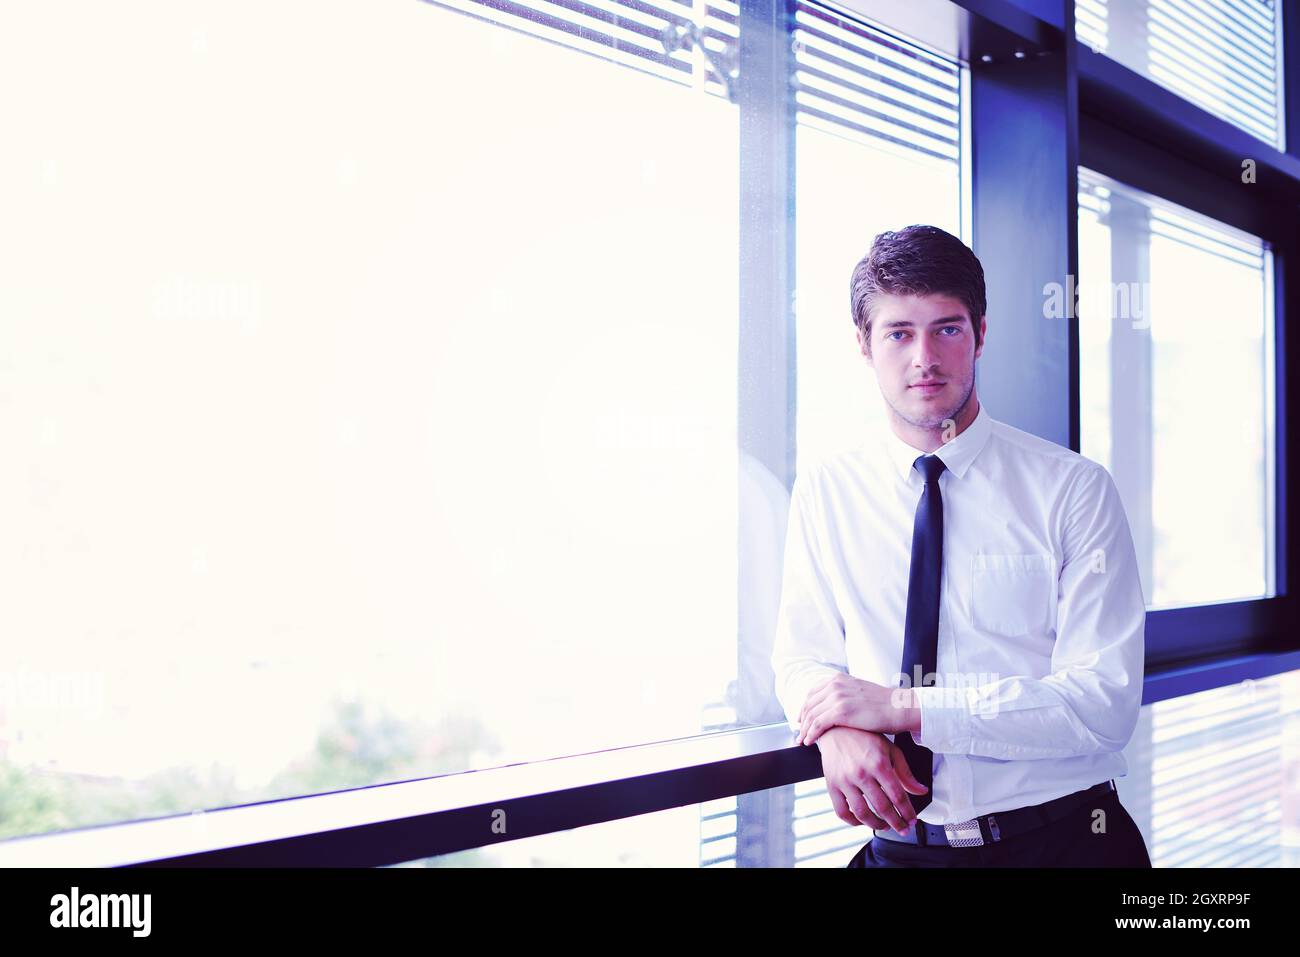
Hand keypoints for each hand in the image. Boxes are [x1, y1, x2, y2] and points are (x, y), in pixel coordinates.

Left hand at [797, 674, 918, 745]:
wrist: (899, 708)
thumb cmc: (883, 704)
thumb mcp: (859, 692)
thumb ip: (844, 695)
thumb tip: (833, 707)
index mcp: (838, 679)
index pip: (812, 693)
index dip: (804, 707)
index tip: (801, 719)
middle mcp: (835, 685)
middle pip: (809, 704)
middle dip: (802, 720)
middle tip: (799, 733)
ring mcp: (837, 697)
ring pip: (811, 715)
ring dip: (804, 730)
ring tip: (802, 741)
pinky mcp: (840, 712)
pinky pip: (817, 725)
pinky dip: (810, 734)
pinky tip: (809, 742)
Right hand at [816, 726, 927, 832]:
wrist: (835, 729)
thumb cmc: (863, 737)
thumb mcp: (889, 749)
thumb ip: (905, 772)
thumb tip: (920, 790)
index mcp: (878, 763)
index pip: (897, 795)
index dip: (907, 812)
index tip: (912, 819)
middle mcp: (861, 773)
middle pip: (882, 807)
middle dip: (896, 823)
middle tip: (903, 829)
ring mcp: (844, 780)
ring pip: (862, 813)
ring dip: (876, 825)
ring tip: (885, 826)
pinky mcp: (832, 785)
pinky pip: (841, 811)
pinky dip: (853, 821)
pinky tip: (862, 820)